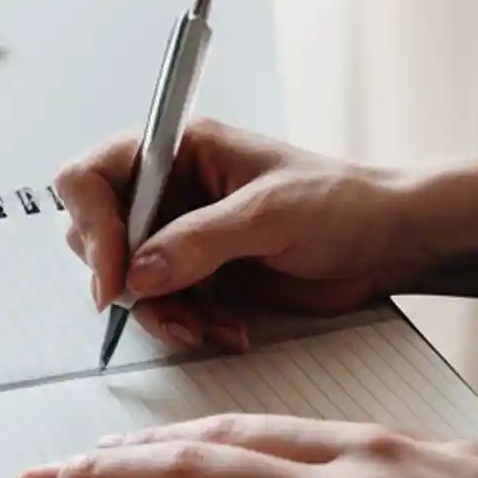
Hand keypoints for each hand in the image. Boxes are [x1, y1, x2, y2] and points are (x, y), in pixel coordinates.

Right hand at [53, 118, 412, 349]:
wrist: (387, 245)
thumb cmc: (342, 203)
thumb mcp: (269, 214)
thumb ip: (198, 241)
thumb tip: (135, 273)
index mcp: (174, 149)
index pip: (90, 177)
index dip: (92, 226)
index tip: (115, 275)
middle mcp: (165, 189)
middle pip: (95, 234)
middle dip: (123, 278)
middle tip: (160, 304)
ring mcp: (176, 233)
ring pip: (124, 280)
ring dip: (159, 311)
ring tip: (202, 327)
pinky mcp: (193, 273)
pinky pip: (160, 306)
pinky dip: (185, 324)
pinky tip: (225, 328)